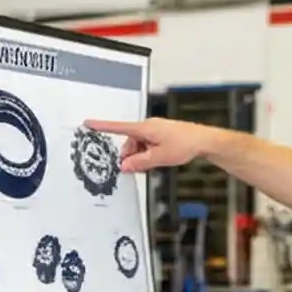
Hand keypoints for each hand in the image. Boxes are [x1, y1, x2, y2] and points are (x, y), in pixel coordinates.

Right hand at [84, 118, 217, 172]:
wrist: (203, 140)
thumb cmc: (185, 144)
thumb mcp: (159, 157)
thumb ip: (140, 162)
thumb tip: (125, 166)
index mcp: (144, 128)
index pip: (118, 127)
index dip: (102, 126)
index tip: (88, 124)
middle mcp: (148, 127)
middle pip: (129, 142)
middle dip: (130, 156)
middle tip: (136, 168)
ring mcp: (155, 130)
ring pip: (139, 145)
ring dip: (141, 156)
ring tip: (152, 164)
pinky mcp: (161, 135)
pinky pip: (148, 145)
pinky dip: (148, 153)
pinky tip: (157, 160)